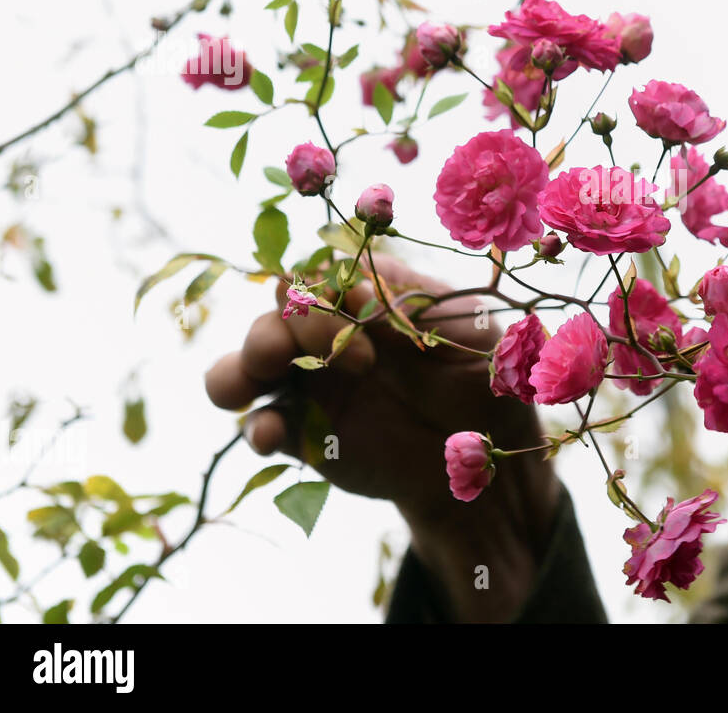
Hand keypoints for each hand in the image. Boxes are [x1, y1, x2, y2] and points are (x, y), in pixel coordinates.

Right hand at [203, 251, 558, 548]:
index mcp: (361, 300)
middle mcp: (326, 336)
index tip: (369, 311)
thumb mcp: (462, 327)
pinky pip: (260, 426)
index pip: (317, 274)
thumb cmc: (480, 374)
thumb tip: (356, 289)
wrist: (488, 453)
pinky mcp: (305, 436)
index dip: (328, 287)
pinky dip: (255, 427)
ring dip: (239, 368)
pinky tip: (271, 435)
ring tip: (259, 379)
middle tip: (357, 361)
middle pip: (275, 314)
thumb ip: (410, 303)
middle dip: (294, 327)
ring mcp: (311, 386)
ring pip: (242, 366)